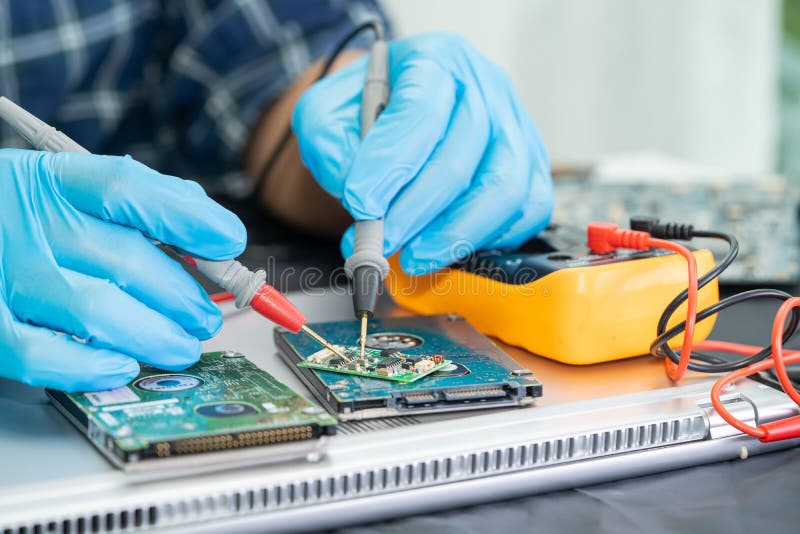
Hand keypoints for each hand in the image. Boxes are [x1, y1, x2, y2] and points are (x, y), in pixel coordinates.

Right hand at [0, 149, 245, 390]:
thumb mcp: (64, 186)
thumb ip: (136, 199)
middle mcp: (25, 222)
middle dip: (184, 297)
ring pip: (97, 310)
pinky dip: (90, 364)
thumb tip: (208, 227)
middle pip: (127, 259)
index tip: (229, 241)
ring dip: (155, 335)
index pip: (129, 189)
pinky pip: (40, 353)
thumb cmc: (15, 215)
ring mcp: (3, 274)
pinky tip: (123, 364)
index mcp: (51, 180)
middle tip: (205, 317)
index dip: (189, 218)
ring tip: (182, 347)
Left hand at [292, 32, 552, 273]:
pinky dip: (490, 238)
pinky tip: (451, 248)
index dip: (391, 165)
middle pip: (461, 156)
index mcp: (434, 58)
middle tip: (380, 243)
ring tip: (414, 258)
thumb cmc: (365, 112)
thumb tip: (364, 204)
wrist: (396, 110)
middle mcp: (484, 86)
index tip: (361, 205)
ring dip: (454, 234)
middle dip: (415, 211)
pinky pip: (528, 210)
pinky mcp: (531, 166)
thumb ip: (333, 150)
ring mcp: (515, 126)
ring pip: (503, 189)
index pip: (420, 113)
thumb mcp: (327, 114)